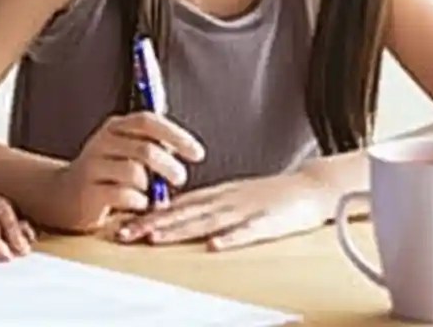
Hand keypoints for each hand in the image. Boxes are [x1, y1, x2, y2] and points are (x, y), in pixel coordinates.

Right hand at [47, 112, 204, 232]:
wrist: (62, 195)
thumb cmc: (104, 174)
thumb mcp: (125, 151)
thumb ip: (151, 145)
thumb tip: (186, 148)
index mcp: (114, 128)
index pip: (148, 121)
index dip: (176, 135)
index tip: (197, 153)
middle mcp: (101, 143)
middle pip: (145, 149)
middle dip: (170, 167)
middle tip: (179, 179)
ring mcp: (93, 167)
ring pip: (136, 174)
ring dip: (151, 188)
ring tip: (150, 194)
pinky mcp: (89, 192)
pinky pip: (125, 196)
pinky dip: (139, 203)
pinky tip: (136, 204)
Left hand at [115, 171, 334, 250]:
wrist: (311, 187)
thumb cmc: (269, 195)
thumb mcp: (230, 197)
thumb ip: (203, 206)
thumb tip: (171, 216)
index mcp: (214, 195)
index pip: (174, 206)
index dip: (146, 215)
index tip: (121, 224)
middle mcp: (224, 201)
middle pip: (182, 214)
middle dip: (150, 224)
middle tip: (123, 233)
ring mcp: (245, 210)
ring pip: (206, 221)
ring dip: (179, 230)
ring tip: (154, 238)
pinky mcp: (269, 221)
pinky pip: (249, 231)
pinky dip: (231, 237)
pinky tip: (214, 245)